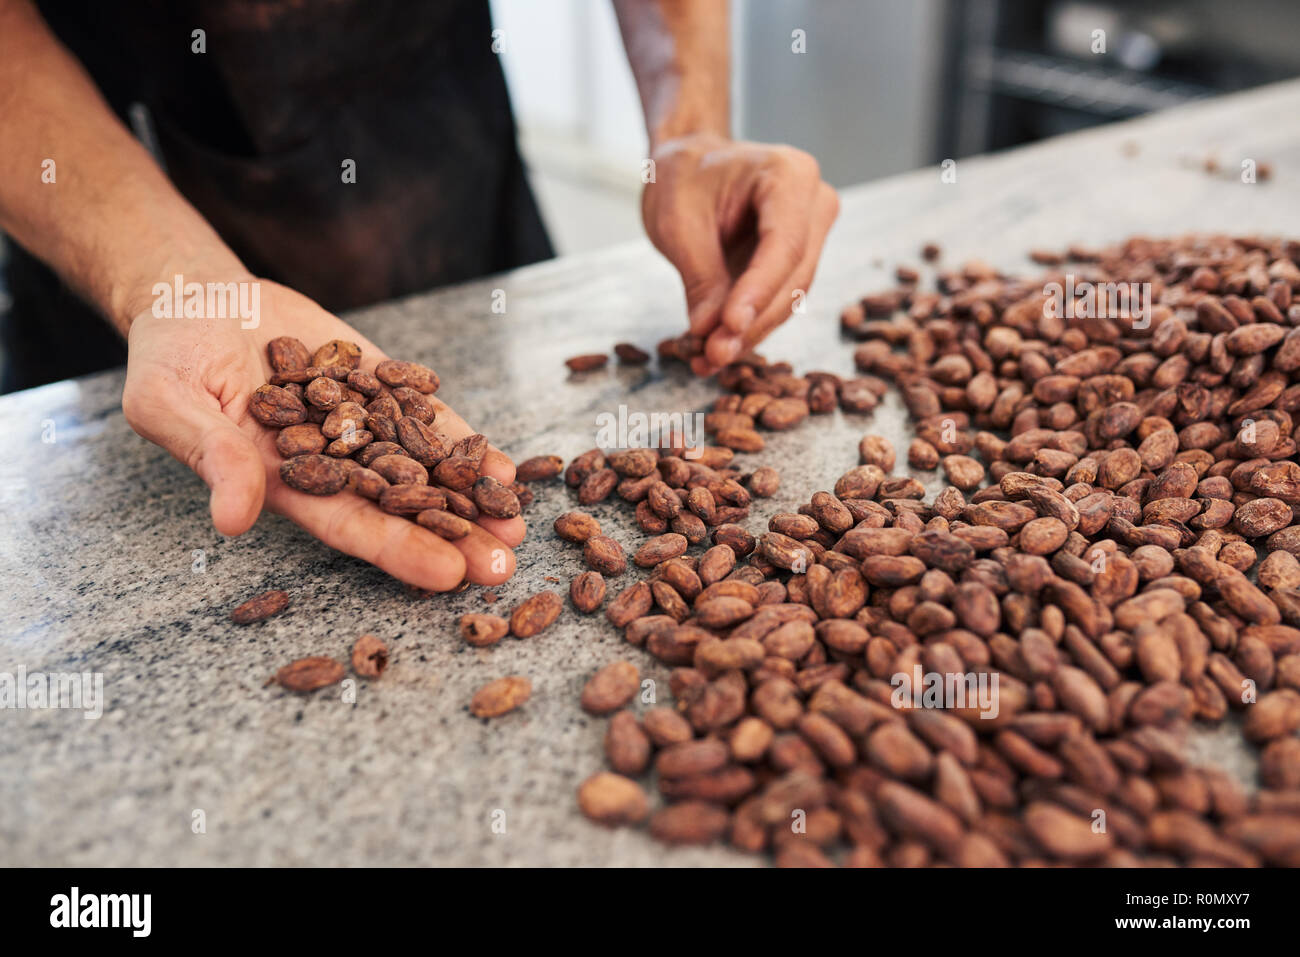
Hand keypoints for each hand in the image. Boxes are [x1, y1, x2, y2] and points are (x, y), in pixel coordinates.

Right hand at [121, 279, 522, 591]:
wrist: (199, 298)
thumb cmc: (168, 358)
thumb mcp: (169, 402)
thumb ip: (210, 457)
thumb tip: (233, 521)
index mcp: (282, 482)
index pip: (349, 527)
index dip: (398, 550)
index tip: (447, 575)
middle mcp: (332, 462)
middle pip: (400, 508)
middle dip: (454, 537)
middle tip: (503, 565)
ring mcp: (362, 423)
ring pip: (425, 469)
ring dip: (472, 498)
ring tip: (518, 524)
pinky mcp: (379, 382)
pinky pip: (429, 416)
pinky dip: (466, 441)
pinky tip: (505, 467)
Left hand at [641, 134, 838, 374]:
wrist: (690, 163)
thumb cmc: (683, 176)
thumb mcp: (677, 222)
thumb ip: (700, 277)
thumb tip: (709, 334)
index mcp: (789, 174)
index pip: (784, 244)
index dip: (758, 292)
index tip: (729, 328)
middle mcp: (814, 202)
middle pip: (793, 276)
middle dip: (752, 322)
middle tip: (713, 355)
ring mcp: (812, 232)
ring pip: (790, 296)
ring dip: (750, 333)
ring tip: (708, 358)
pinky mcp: (799, 259)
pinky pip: (778, 300)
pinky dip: (749, 326)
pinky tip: (717, 349)